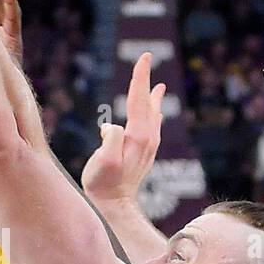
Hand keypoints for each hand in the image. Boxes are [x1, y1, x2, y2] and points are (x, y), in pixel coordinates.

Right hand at [81, 51, 164, 204]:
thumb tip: (112, 127)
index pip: (138, 99)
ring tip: (158, 87)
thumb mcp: (104, 161)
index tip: (144, 57)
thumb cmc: (104, 183)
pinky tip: (152, 115)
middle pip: (147, 102)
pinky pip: (151, 126)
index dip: (140, 77)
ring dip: (153, 98)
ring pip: (152, 114)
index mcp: (137, 135)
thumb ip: (111, 139)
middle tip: (146, 59)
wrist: (115, 205)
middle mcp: (147, 138)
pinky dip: (152, 114)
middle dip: (145, 80)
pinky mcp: (144, 153)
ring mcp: (148, 146)